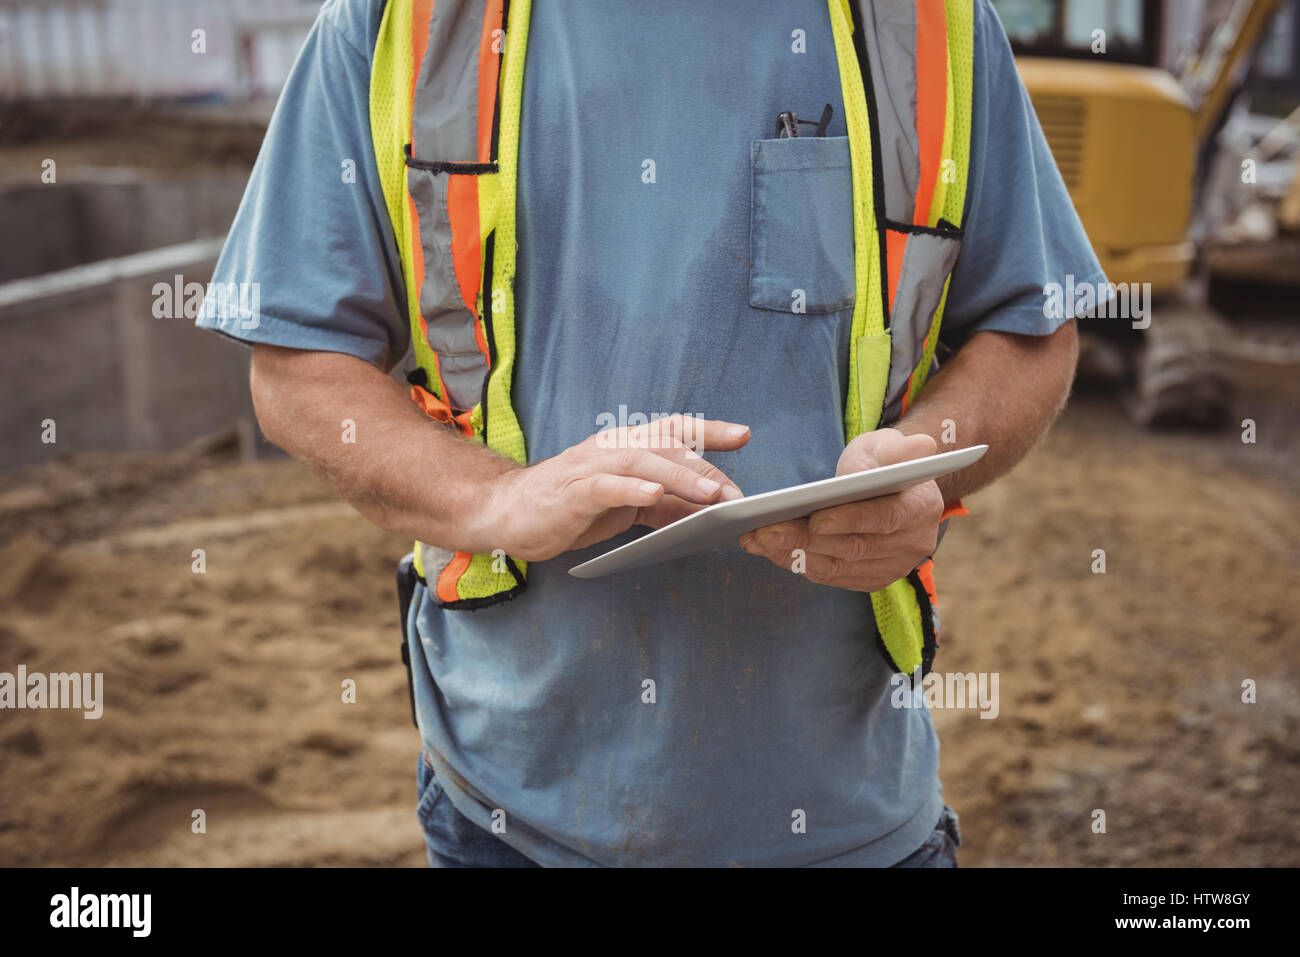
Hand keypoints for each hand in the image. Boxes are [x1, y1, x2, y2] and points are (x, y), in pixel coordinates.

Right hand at [468, 414, 749, 560]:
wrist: (507, 514)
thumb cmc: (569, 507)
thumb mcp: (625, 506)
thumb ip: (663, 505)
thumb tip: (707, 511)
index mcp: (623, 447)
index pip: (672, 430)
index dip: (708, 430)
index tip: (744, 435)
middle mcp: (609, 448)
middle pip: (664, 445)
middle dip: (703, 467)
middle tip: (735, 493)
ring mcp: (588, 467)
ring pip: (640, 461)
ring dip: (679, 476)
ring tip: (710, 493)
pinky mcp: (570, 492)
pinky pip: (604, 486)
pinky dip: (631, 488)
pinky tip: (654, 494)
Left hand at [739, 428, 943, 591]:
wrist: (893, 489)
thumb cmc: (884, 461)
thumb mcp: (887, 444)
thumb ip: (897, 448)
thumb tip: (920, 446)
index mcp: (922, 508)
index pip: (885, 518)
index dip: (850, 520)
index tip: (815, 519)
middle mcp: (913, 544)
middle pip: (853, 547)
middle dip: (803, 540)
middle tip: (763, 532)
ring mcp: (893, 567)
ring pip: (837, 566)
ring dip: (792, 555)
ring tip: (755, 540)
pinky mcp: (872, 578)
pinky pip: (832, 576)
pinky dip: (799, 563)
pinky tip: (770, 550)